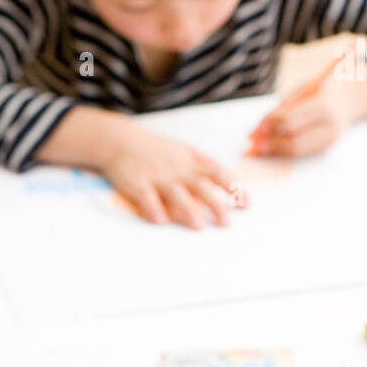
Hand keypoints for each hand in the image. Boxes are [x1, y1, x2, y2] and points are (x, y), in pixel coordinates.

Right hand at [100, 119, 243, 227]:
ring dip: (188, 209)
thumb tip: (226, 175)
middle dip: (216, 204)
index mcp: (189, 162)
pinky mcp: (136, 181)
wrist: (119, 139)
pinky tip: (160, 220)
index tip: (247, 204)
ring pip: (176, 192)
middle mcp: (176, 169)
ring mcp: (156, 175)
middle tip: (227, 223)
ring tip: (199, 226)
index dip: (233, 188)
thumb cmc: (155, 149)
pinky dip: (153, 207)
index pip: (217, 173)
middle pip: (201, 186)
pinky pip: (146, 195)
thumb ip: (203, 162)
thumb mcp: (182, 150)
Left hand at [250, 61, 366, 156]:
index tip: (255, 128)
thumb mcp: (302, 90)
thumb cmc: (321, 89)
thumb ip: (283, 108)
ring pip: (297, 150)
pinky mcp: (328, 146)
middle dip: (270, 144)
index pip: (290, 120)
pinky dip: (286, 150)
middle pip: (294, 142)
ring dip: (276, 150)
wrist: (352, 96)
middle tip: (253, 143)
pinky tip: (273, 147)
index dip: (269, 126)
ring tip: (259, 148)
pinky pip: (303, 152)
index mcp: (323, 103)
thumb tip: (260, 128)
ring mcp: (331, 137)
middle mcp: (330, 124)